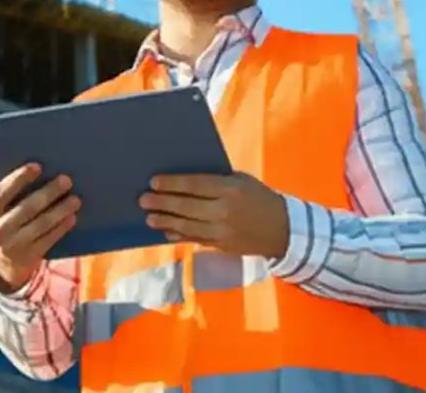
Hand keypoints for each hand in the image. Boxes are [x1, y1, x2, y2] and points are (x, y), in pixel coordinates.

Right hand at [0, 163, 80, 293]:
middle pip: (26, 208)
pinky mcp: (27, 258)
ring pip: (41, 224)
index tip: (38, 166)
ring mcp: (11, 247)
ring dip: (60, 210)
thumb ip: (11, 199)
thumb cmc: (6, 228)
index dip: (19, 178)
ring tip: (75, 199)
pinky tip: (72, 217)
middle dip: (48, 192)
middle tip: (66, 180)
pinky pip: (48, 239)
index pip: (1, 192)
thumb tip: (42, 174)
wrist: (4, 268)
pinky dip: (61, 227)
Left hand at [140, 172, 287, 258]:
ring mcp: (222, 231)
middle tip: (143, 199)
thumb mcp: (242, 181)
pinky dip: (179, 235)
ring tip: (149, 218)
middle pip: (187, 206)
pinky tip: (166, 231)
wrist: (282, 229)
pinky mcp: (221, 245)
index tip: (154, 181)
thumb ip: (216, 180)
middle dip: (163, 203)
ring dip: (166, 221)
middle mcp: (225, 210)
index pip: (195, 185)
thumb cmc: (259, 197)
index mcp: (230, 189)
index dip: (172, 183)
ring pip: (187, 226)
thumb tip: (184, 180)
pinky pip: (195, 239)